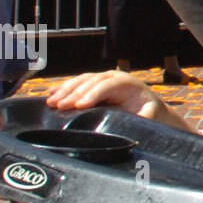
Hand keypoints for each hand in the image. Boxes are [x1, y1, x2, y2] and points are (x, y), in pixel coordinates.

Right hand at [46, 70, 176, 125]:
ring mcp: (104, 79)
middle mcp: (115, 77)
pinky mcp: (95, 84)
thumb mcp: (149, 117)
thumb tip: (134, 124)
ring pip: (82, 81)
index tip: (79, 106)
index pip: (108, 85)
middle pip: (91, 81)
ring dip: (65, 90)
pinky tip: (51, 94)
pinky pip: (77, 83)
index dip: (93, 94)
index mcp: (128, 84)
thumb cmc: (149, 114)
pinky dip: (64, 88)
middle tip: (59, 106)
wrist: (151, 108)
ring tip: (51, 102)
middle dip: (74, 93)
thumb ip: (142, 119)